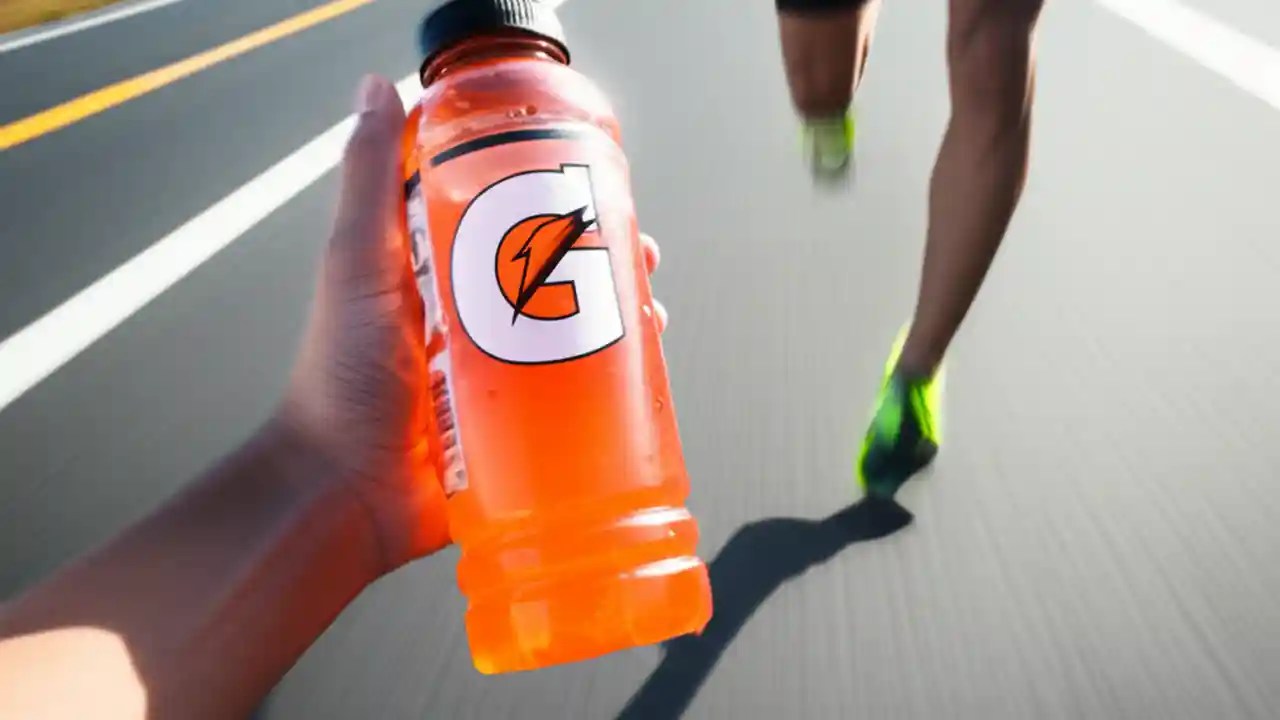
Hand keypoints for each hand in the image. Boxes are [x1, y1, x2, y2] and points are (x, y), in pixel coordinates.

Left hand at [277, 75, 667, 575]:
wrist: (342, 494)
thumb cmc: (338, 379)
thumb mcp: (355, 264)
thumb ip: (365, 179)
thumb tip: (378, 88)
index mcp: (435, 275)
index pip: (506, 220)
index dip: (553, 197)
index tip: (589, 183)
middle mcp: (471, 320)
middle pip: (553, 274)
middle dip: (603, 258)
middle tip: (636, 250)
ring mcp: (499, 375)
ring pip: (575, 333)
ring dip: (620, 316)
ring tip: (648, 309)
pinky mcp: (518, 426)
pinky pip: (576, 397)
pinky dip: (615, 380)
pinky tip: (643, 368)